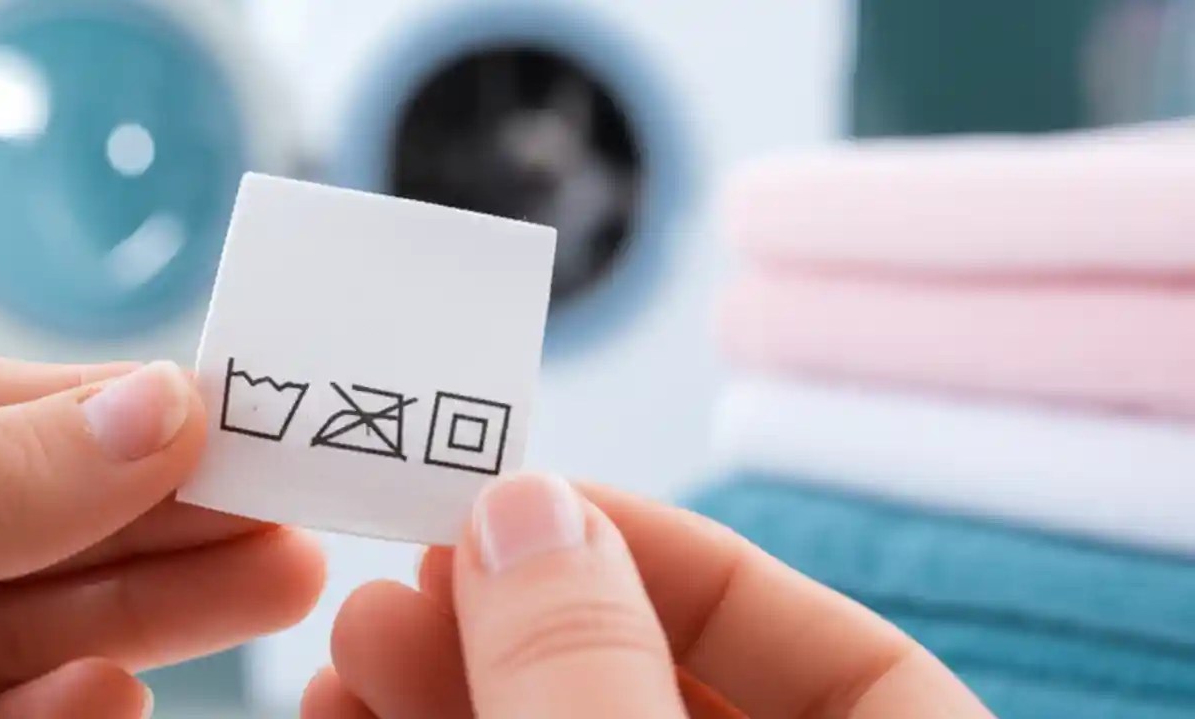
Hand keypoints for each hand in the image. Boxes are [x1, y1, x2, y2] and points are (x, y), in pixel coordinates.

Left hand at [0, 353, 325, 717]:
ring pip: (28, 630)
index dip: (113, 407)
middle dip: (174, 516)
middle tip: (289, 508)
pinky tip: (122, 691)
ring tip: (279, 584)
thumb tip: (155, 407)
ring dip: (161, 611)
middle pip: (32, 524)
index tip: (231, 413)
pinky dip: (64, 712)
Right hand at [303, 474, 993, 717]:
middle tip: (414, 561)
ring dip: (459, 689)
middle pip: (680, 700)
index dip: (694, 566)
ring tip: (352, 640)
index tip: (545, 505)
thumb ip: (593, 672)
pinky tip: (348, 714)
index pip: (853, 664)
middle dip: (532, 625)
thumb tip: (531, 507)